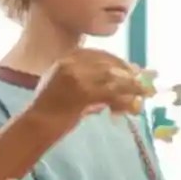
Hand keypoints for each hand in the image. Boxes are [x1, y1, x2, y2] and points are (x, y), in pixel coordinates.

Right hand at [29, 49, 151, 129]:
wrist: (36, 125)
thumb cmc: (50, 109)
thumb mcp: (65, 85)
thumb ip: (88, 80)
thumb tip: (118, 83)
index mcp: (66, 58)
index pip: (99, 54)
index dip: (118, 62)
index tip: (132, 70)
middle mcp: (71, 63)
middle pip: (109, 64)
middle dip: (129, 73)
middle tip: (143, 83)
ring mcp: (77, 76)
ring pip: (113, 78)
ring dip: (132, 87)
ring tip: (144, 93)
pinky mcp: (83, 93)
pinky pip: (111, 93)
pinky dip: (125, 99)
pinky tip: (133, 105)